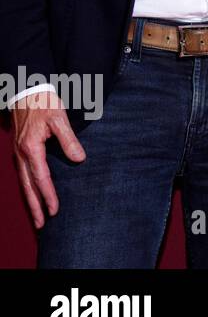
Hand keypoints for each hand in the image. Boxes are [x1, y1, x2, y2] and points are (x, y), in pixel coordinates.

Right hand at [11, 90, 83, 228]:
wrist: (26, 91)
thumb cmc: (44, 103)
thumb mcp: (59, 118)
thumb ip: (69, 139)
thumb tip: (79, 159)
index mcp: (31, 149)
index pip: (42, 178)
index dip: (49, 195)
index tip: (55, 210)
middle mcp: (21, 155)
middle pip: (29, 186)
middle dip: (35, 206)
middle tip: (42, 225)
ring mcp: (18, 154)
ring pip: (24, 183)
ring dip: (30, 201)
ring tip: (37, 217)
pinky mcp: (20, 151)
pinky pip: (23, 175)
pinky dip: (28, 188)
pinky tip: (33, 195)